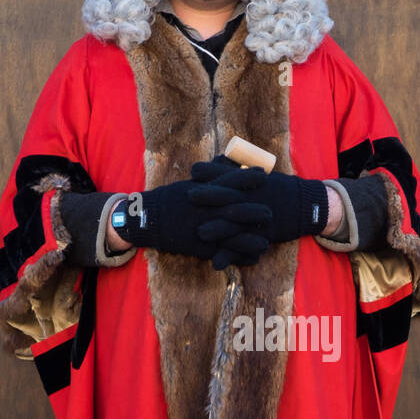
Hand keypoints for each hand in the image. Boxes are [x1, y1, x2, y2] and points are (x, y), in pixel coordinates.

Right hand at [112, 163, 270, 261]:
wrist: (148, 219)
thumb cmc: (171, 199)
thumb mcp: (191, 183)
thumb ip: (212, 174)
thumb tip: (229, 159)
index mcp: (203, 191)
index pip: (229, 180)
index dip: (247, 177)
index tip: (264, 173)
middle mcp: (205, 209)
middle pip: (234, 209)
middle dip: (253, 211)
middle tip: (271, 212)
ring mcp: (203, 228)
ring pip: (231, 234)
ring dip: (249, 239)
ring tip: (266, 243)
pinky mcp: (199, 246)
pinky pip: (222, 252)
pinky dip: (238, 257)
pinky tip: (253, 259)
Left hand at [189, 159, 330, 244]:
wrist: (307, 205)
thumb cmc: (279, 189)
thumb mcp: (260, 177)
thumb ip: (238, 170)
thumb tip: (218, 158)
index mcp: (250, 182)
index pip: (228, 173)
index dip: (211, 172)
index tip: (193, 170)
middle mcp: (253, 198)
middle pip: (229, 195)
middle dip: (209, 195)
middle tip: (189, 195)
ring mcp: (258, 218)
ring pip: (236, 223)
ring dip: (218, 228)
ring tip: (200, 233)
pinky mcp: (263, 235)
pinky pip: (244, 246)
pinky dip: (231, 256)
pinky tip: (217, 264)